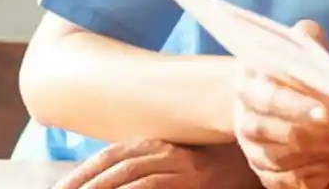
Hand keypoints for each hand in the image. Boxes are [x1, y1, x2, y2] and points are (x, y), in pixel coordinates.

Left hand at [53, 139, 257, 188]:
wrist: (249, 165)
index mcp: (156, 143)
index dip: (79, 175)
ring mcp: (182, 171)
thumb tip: (105, 178)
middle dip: (83, 186)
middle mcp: (167, 153)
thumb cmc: (208, 165)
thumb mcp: (173, 160)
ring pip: (132, 181)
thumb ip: (145, 164)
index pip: (108, 158)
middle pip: (114, 169)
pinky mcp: (194, 185)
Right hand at [233, 20, 328, 188]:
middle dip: (311, 136)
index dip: (297, 107)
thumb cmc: (290, 71)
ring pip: (277, 161)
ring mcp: (252, 148)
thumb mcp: (298, 47)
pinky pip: (281, 182)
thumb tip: (312, 39)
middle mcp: (246, 119)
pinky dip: (307, 178)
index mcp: (252, 85)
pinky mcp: (263, 171)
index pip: (270, 99)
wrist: (265, 95)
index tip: (327, 111)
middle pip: (272, 133)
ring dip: (313, 158)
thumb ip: (307, 39)